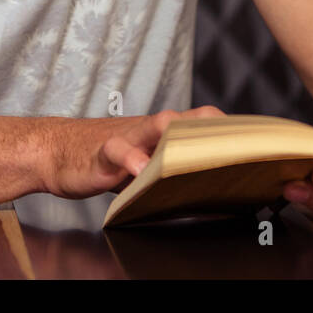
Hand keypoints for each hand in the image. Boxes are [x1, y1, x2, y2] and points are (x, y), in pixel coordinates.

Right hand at [47, 106, 225, 199]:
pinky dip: (132, 159)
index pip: (203, 121)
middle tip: (239, 146)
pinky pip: (118, 150)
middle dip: (215, 129)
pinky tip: (141, 171)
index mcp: (163, 134)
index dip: (230, 128)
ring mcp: (128, 137)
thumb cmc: (106, 160)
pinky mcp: (103, 152)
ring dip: (179, 136)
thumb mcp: (144, 166)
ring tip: (197, 151)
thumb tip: (215, 194)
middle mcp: (150, 130)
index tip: (257, 143)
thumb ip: (173, 173)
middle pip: (189, 119)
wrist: (56, 150)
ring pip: (157, 126)